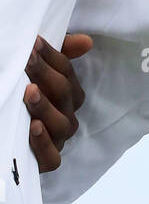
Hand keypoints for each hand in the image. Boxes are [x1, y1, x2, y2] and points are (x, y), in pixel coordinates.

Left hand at [23, 34, 91, 171]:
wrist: (6, 133)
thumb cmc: (22, 99)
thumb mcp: (35, 75)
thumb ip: (58, 57)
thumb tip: (87, 42)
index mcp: (68, 95)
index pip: (66, 72)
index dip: (51, 56)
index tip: (33, 42)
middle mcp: (66, 116)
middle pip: (64, 94)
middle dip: (45, 74)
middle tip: (27, 59)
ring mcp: (57, 139)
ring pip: (61, 124)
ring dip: (45, 107)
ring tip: (29, 92)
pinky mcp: (46, 161)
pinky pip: (52, 156)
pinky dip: (43, 142)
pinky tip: (33, 127)